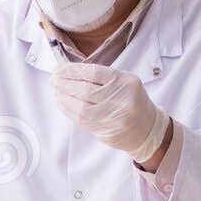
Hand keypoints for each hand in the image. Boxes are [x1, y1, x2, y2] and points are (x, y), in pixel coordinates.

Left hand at [51, 62, 169, 164]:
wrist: (147, 129)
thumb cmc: (131, 101)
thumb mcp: (123, 82)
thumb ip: (100, 77)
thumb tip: (68, 71)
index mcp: (126, 82)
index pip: (94, 73)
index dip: (73, 70)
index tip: (60, 70)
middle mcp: (122, 99)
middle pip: (86, 90)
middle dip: (65, 84)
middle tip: (53, 80)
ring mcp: (115, 117)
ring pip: (81, 107)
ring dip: (63, 98)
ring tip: (55, 91)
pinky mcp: (107, 131)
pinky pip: (82, 120)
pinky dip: (68, 111)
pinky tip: (62, 103)